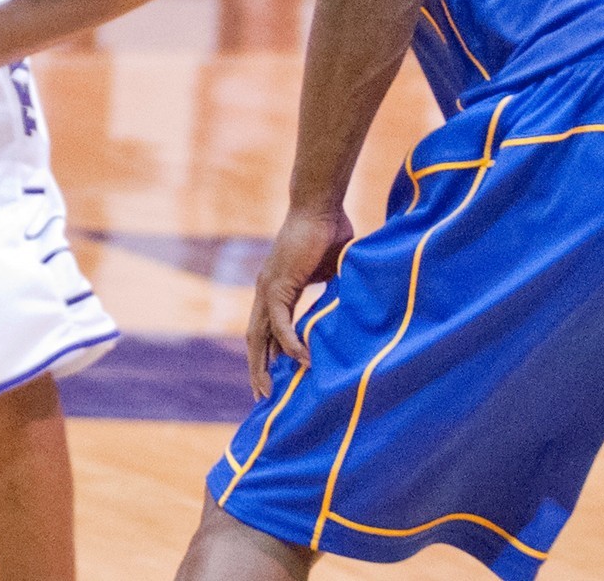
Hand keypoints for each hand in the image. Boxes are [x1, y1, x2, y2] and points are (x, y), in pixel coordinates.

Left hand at [246, 207, 353, 397]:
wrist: (321, 206)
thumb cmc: (330, 232)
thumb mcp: (332, 272)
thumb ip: (331, 291)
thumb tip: (347, 309)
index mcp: (277, 288)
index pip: (267, 329)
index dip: (268, 354)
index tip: (274, 379)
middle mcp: (267, 290)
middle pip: (256, 338)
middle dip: (257, 368)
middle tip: (262, 397)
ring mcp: (269, 287)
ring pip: (260, 335)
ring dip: (264, 364)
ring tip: (270, 391)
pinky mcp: (279, 283)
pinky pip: (280, 321)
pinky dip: (290, 342)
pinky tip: (301, 360)